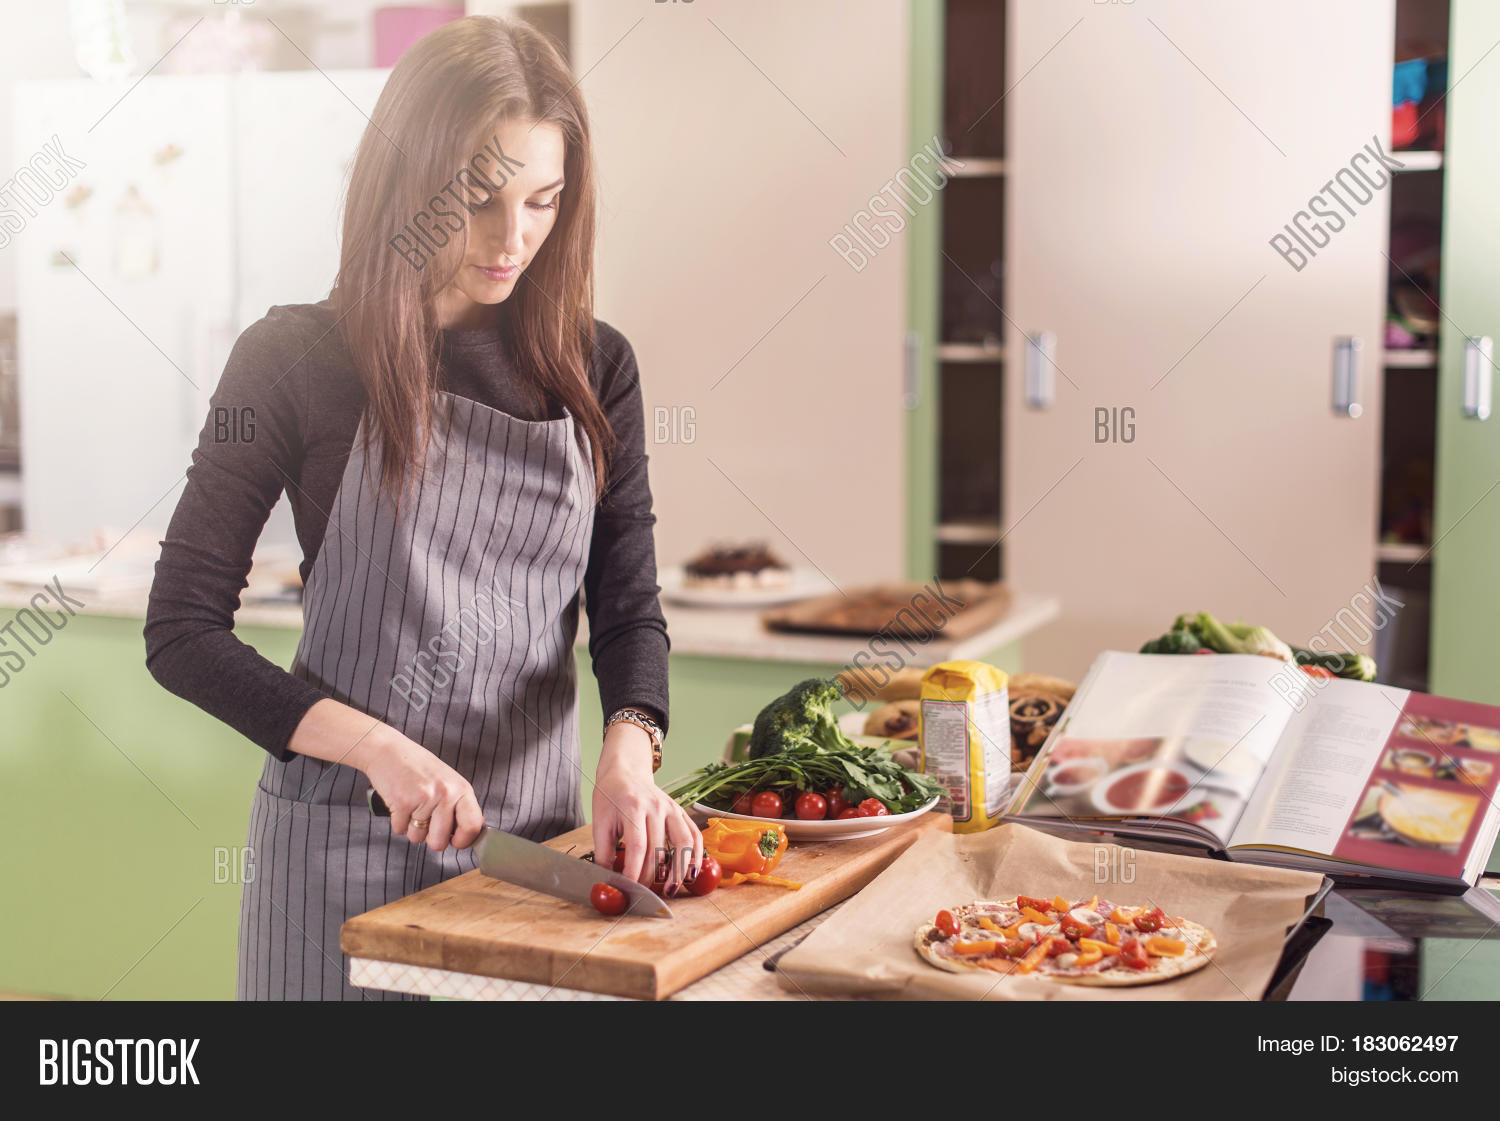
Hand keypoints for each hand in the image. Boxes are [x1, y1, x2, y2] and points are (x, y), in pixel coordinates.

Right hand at [352, 725, 484, 852]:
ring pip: (417, 838)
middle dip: (430, 839)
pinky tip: (400, 804)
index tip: (456, 842)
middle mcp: (445, 794)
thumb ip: (458, 806)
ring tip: (412, 806)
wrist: (389, 751)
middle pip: (440, 842)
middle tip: (426, 822)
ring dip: (411, 828)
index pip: (473, 825)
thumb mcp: (448, 782)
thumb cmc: (418, 767)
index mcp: (461, 789)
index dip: (464, 840)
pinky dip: (397, 822)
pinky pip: (400, 830)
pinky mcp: (402, 803)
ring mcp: (424, 799)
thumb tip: (467, 834)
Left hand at [591, 723, 702, 895]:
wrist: (625, 772)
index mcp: (632, 808)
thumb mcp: (600, 824)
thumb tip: (608, 883)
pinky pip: (694, 835)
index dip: (634, 871)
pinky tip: (691, 873)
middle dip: (652, 877)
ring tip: (671, 889)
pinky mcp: (680, 811)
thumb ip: (604, 854)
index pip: (637, 846)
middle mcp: (655, 807)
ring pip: (683, 842)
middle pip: (658, 849)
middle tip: (645, 895)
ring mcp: (671, 809)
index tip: (629, 889)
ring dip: (679, 869)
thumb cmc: (610, 798)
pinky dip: (696, 855)